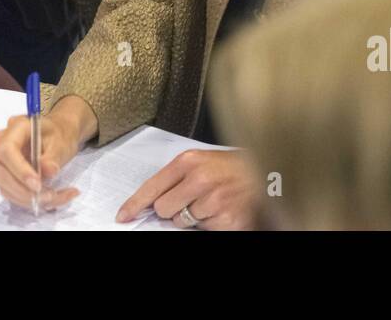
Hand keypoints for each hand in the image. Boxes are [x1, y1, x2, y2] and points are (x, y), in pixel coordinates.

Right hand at [0, 109, 83, 211]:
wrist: (57, 135)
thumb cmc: (57, 134)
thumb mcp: (61, 141)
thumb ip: (53, 156)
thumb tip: (47, 171)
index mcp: (16, 128)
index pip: (7, 151)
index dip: (20, 171)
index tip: (37, 185)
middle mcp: (2, 144)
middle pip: (1, 172)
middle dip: (24, 190)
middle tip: (49, 195)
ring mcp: (2, 161)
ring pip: (5, 186)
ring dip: (29, 198)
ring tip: (56, 196)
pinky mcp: (6, 176)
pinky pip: (12, 193)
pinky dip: (30, 200)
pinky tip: (51, 197)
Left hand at [117, 149, 257, 229]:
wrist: (267, 173)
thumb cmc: (232, 167)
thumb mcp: (202, 161)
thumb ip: (177, 177)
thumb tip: (152, 201)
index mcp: (190, 161)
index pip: (152, 187)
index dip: (135, 204)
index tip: (123, 216)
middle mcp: (199, 180)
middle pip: (163, 209)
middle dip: (172, 209)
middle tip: (191, 200)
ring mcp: (213, 202)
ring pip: (182, 222)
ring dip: (193, 217)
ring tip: (212, 201)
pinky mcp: (226, 220)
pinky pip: (203, 230)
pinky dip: (210, 224)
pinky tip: (222, 210)